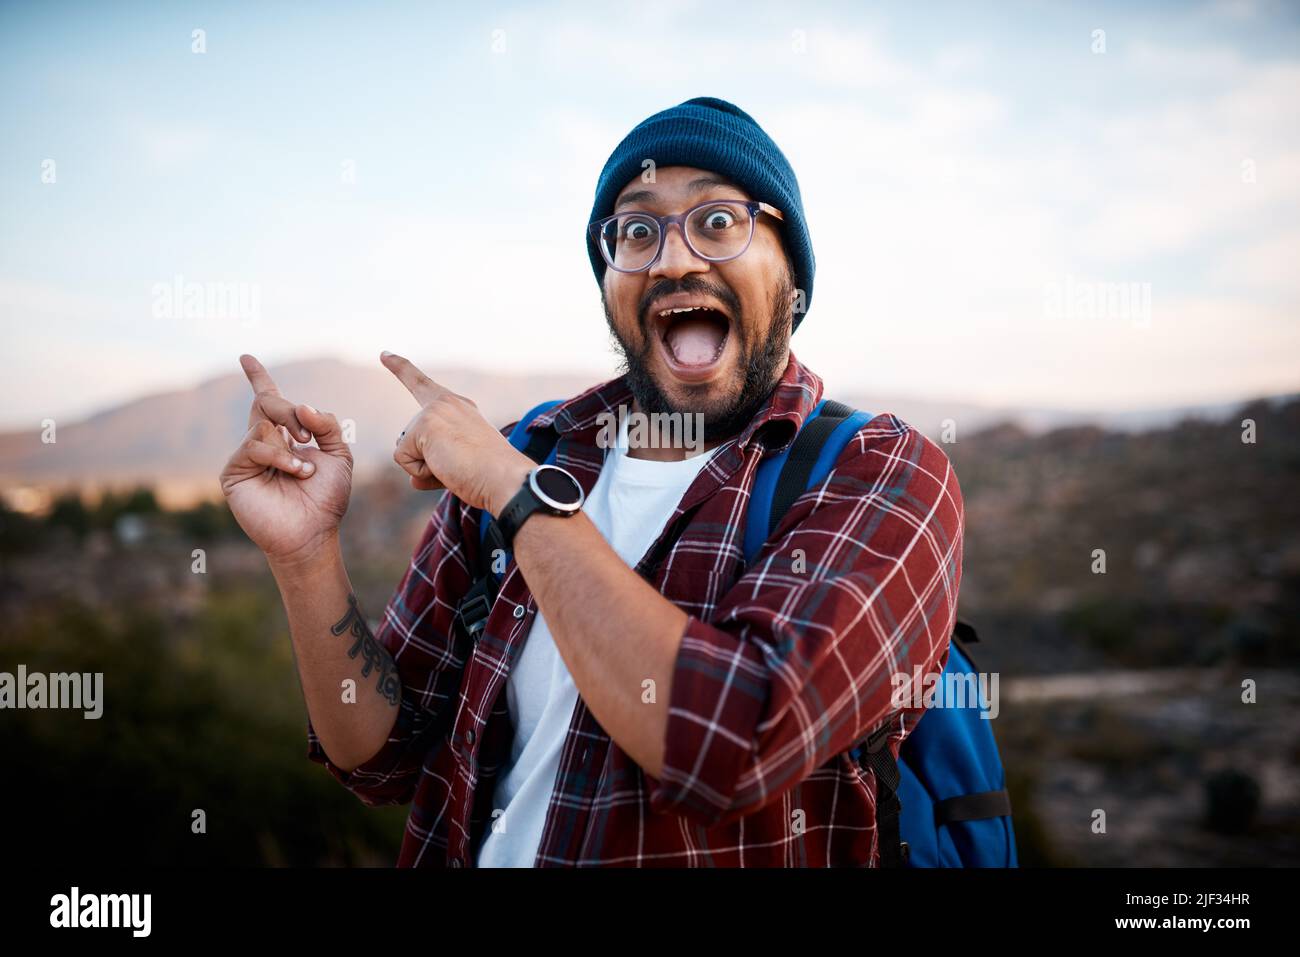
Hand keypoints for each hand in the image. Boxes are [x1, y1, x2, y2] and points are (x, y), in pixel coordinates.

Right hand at [219, 354, 354, 564]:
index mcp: (286, 436)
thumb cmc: (326, 498)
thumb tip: (304, 406)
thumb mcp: (339, 456)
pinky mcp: (234, 472)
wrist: (314, 532)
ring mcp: (246, 457)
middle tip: (306, 436)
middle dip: (290, 412)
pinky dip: (279, 456)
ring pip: (263, 424)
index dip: (258, 378)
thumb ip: (327, 426)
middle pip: (268, 404)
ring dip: (291, 445)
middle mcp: (263, 442)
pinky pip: (254, 444)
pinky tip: (296, 472)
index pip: (268, 401)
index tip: (246, 358)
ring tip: (305, 471)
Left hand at [381, 351, 532, 513]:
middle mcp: (447, 403)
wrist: (504, 478)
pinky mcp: (424, 425)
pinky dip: (422, 472)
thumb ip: (433, 465)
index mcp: (459, 407)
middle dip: (421, 463)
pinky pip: (403, 460)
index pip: (421, 384)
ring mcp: (435, 411)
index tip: (384, 354)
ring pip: (406, 451)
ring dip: (425, 469)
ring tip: (457, 466)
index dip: (401, 368)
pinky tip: (446, 467)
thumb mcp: (458, 464)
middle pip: (408, 439)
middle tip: (459, 467)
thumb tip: (413, 479)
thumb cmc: (488, 476)